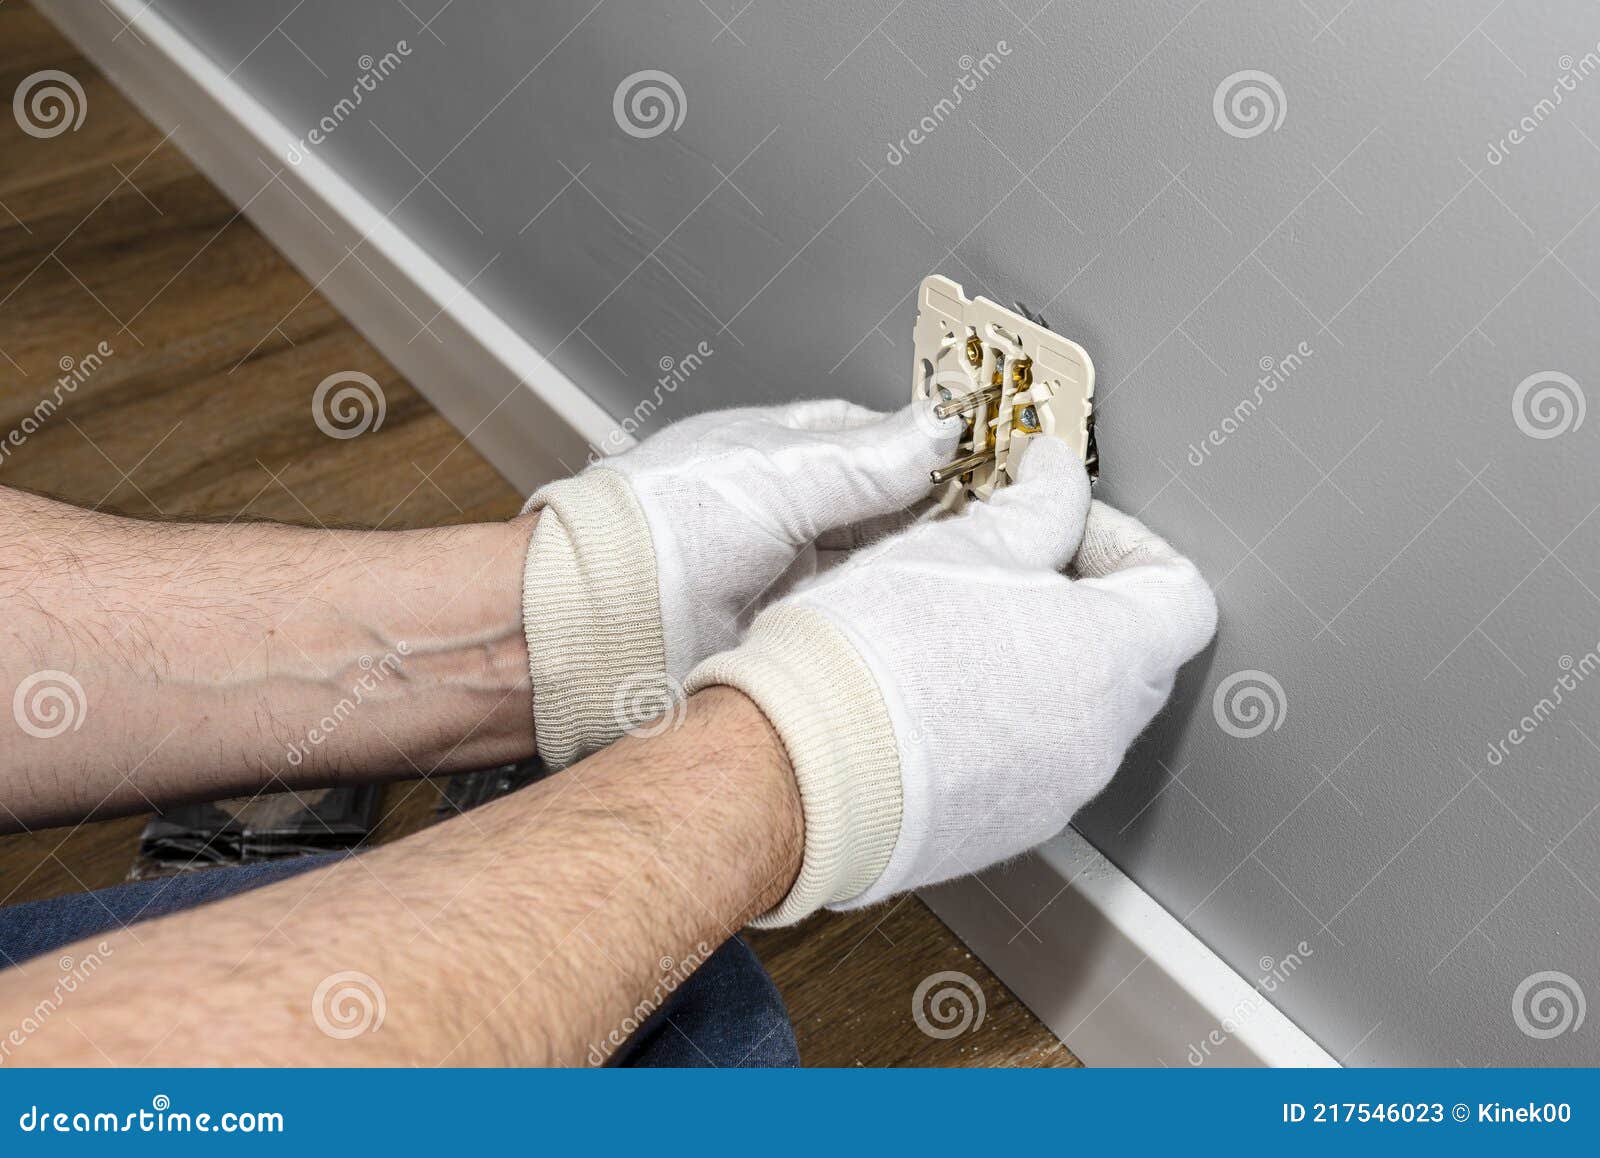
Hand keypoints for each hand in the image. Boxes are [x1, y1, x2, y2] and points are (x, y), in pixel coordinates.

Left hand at [522, 400, 958, 765]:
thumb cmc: (656, 531)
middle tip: (1004, 526)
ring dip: (917, 571)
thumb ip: (868, 459)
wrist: (593, 624)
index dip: (934, 450)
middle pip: (884, 508)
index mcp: (777, 451)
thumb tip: (941, 425)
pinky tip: (927, 620)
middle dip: (937, 517)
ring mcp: (786, 574)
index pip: (875, 440)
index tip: (992, 463)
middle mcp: (785, 512)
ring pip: (875, 567)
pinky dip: (888, 617)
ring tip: (980, 574)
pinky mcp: (784, 633)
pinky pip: (853, 620)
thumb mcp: (780, 477)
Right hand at [685, 436, 1217, 922]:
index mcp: (1108, 658)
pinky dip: (998, 724)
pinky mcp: (1000, 829)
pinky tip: (928, 696)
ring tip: (953, 631)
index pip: (1180, 593)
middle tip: (1007, 567)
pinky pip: (1025, 764)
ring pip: (1076, 713)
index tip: (1069, 524)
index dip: (1129, 543)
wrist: (791, 768)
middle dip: (1081, 602)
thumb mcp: (961, 545)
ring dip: (1036, 666)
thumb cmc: (868, 655)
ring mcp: (1052, 794)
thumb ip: (1035, 505)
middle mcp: (1097, 739)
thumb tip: (1056, 477)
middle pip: (1133, 655)